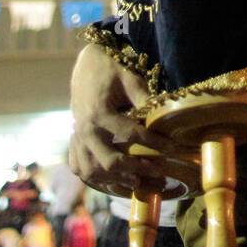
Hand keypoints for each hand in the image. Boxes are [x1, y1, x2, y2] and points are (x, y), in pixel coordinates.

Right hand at [66, 44, 186, 191]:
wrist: (86, 65)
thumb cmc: (111, 70)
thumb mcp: (131, 80)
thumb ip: (146, 100)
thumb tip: (167, 119)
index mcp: (99, 114)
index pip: (131, 135)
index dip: (154, 144)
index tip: (173, 149)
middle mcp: (85, 130)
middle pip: (109, 162)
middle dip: (136, 169)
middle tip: (157, 172)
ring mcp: (76, 137)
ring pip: (91, 171)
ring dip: (114, 180)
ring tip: (137, 181)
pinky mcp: (73, 140)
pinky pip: (78, 166)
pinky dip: (94, 177)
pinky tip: (112, 181)